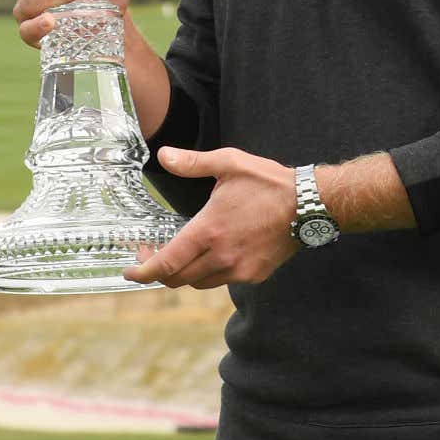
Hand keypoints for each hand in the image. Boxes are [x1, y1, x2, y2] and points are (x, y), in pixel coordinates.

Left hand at [125, 147, 298, 289]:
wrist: (310, 206)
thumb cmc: (268, 182)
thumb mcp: (228, 164)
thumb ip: (192, 163)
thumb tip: (164, 156)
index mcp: (209, 231)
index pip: (166, 263)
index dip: (143, 272)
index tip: (129, 271)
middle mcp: (221, 256)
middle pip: (177, 279)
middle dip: (159, 271)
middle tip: (151, 254)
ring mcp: (239, 270)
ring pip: (198, 283)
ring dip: (184, 273)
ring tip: (179, 254)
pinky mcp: (254, 275)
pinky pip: (221, 280)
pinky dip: (208, 272)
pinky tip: (210, 254)